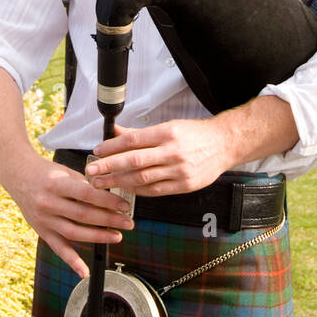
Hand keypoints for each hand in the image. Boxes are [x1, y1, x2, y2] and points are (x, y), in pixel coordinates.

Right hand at [8, 154, 133, 276]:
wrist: (19, 176)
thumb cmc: (47, 173)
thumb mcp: (66, 173)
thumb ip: (86, 186)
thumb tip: (111, 200)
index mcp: (56, 184)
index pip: (87, 195)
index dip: (108, 201)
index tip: (125, 206)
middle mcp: (48, 203)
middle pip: (83, 215)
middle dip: (109, 220)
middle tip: (128, 222)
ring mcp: (44, 220)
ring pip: (74, 233)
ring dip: (98, 237)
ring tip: (117, 236)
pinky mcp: (42, 231)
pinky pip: (59, 249)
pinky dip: (72, 262)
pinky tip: (85, 272)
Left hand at [86, 120, 231, 197]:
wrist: (224, 145)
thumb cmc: (195, 134)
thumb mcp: (168, 126)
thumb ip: (141, 134)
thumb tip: (115, 132)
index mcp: (167, 133)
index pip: (133, 140)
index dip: (112, 147)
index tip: (97, 152)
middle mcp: (172, 152)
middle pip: (134, 161)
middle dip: (109, 167)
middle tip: (91, 172)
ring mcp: (179, 170)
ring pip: (142, 178)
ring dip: (119, 182)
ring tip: (103, 184)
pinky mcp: (184, 185)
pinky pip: (155, 190)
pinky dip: (137, 190)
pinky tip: (125, 189)